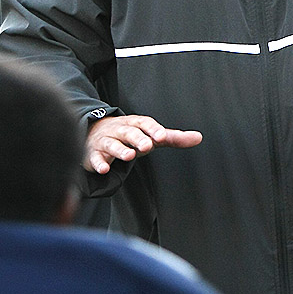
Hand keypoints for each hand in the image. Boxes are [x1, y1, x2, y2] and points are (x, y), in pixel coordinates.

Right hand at [84, 114, 201, 173]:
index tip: (162, 136)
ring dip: (120, 150)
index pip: (145, 123)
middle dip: (138, 138)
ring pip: (112, 144)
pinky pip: (95, 158)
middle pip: (129, 132)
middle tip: (148, 146)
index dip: (153, 129)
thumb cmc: (130, 136)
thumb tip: (198, 138)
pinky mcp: (93, 154)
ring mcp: (105, 141)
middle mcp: (120, 130)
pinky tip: (104, 169)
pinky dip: (98, 163)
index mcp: (135, 124)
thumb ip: (173, 138)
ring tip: (129, 156)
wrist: (95, 133)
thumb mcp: (150, 135)